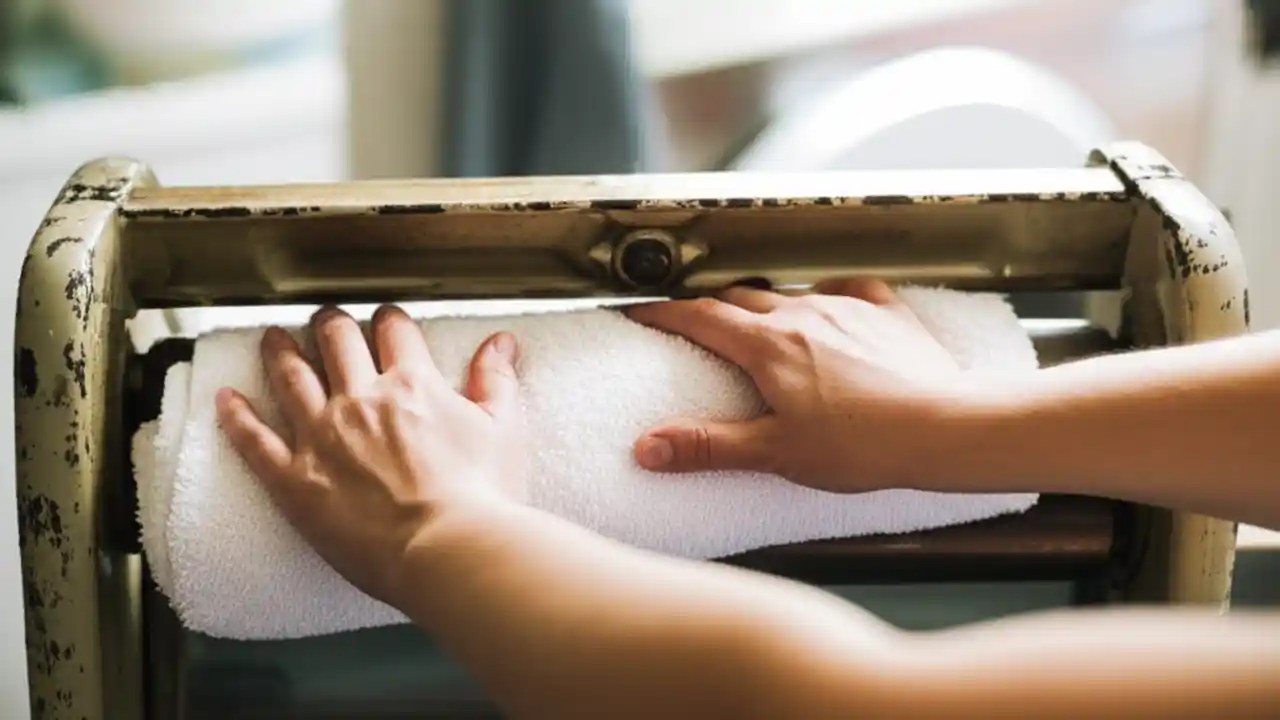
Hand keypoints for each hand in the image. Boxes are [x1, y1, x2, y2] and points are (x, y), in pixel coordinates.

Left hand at [216, 305, 526, 606]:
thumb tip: (501, 342)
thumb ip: (495, 380)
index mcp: (411, 384)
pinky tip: (227, 398)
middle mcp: (361, 399)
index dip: (388, 320)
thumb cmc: (481, 498)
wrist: (447, 551)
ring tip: (272, 338)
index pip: (393, 331)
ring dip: (279, 351)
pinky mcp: (294, 479)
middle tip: (326, 323)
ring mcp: (322, 436)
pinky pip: (254, 439)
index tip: (386, 322)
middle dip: (330, 325)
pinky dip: (237, 415)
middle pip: (335, 340)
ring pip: (290, 375)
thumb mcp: (503, 429)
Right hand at [625, 279, 972, 491]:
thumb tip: (647, 446)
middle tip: (692, 323)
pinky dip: (827, 297)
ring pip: (790, 292)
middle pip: (739, 298)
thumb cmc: (865, 445)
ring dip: (765, 303)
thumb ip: (707, 446)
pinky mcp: (886, 312)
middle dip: (709, 308)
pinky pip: (848, 290)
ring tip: (757, 321)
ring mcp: (847, 307)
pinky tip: (832, 308)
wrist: (947, 427)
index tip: (641, 312)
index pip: (699, 317)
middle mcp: (803, 313)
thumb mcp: (774, 453)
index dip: (663, 313)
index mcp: (769, 346)